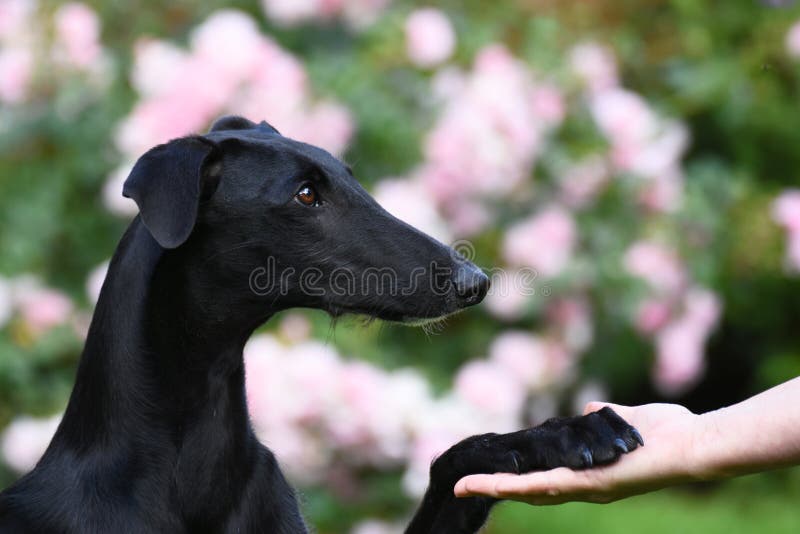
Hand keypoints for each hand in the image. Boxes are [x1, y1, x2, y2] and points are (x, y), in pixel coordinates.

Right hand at [453, 402, 702, 504]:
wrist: (694, 445)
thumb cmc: (668, 432)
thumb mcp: (625, 419)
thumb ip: (604, 416)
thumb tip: (587, 408)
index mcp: (591, 472)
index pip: (546, 475)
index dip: (519, 474)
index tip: (494, 470)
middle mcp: (584, 486)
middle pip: (530, 489)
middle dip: (497, 487)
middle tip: (465, 486)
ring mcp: (584, 488)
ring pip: (528, 491)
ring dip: (493, 488)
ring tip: (463, 487)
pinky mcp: (586, 486)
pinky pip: (539, 486)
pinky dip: (508, 486)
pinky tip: (484, 486)